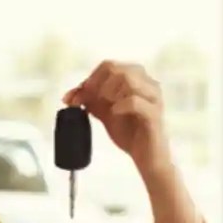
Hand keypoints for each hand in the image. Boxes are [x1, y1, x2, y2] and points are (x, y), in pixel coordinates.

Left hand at [63, 60, 172, 175]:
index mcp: (136, 79)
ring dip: (108, 91)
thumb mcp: (105, 113)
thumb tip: (69, 96)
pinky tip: (114, 113)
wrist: (147, 157)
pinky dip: (120, 105)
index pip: (108, 65)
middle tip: (87, 101)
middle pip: (117, 68)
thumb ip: (90, 101)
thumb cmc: (129, 132)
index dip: (89, 79)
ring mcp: (153, 98)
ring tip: (104, 105)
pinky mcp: (154, 114)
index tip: (76, 97)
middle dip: (95, 84)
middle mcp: (147, 84)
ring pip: (128, 79)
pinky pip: (135, 101)